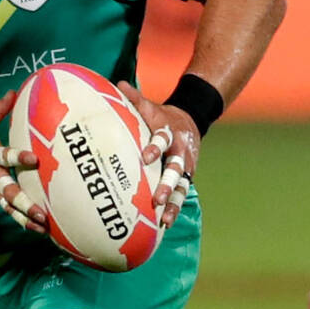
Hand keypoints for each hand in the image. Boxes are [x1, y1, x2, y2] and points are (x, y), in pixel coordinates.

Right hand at [0, 90, 46, 232]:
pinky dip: (21, 220)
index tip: (34, 159)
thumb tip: (16, 91)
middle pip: (8, 192)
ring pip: (8, 207)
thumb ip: (1, 107)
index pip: (5, 156)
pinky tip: (38, 229)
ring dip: (24, 218)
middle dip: (25, 203)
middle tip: (41, 213)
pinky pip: (7, 210)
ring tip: (43, 228)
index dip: (18, 157)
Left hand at [117, 81, 196, 227]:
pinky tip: (164, 225)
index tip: (146, 157)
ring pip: (182, 187)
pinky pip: (180, 195)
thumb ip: (135, 98)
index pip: (162, 139)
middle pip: (176, 169)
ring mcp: (187, 167)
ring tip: (164, 220)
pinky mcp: (187, 178)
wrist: (191, 120)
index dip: (155, 147)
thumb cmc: (161, 116)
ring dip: (173, 203)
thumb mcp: (151, 106)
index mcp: (170, 132)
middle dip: (167, 184)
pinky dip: (174, 209)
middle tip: (157, 199)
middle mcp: (181, 151)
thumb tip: (118, 84)